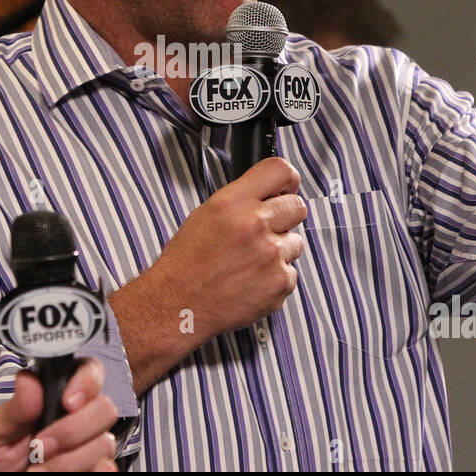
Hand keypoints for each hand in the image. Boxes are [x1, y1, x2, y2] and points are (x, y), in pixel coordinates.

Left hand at [0, 359, 118, 470]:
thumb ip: (13, 409)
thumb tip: (28, 380)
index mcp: (55, 398)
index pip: (89, 371)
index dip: (87, 381)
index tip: (67, 402)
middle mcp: (78, 420)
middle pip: (105, 408)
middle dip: (71, 430)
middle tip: (40, 445)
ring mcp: (88, 448)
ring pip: (104, 444)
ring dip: (68, 462)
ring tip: (37, 470)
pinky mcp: (93, 471)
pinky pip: (108, 470)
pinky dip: (86, 473)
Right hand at [108, 157, 306, 393]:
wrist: (177, 304)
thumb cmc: (187, 262)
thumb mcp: (205, 215)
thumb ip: (241, 201)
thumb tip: (271, 196)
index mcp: (233, 203)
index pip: (280, 171)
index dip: (286, 180)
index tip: (286, 189)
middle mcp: (255, 224)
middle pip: (297, 206)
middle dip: (285, 217)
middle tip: (267, 231)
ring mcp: (271, 255)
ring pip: (296, 242)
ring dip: (280, 251)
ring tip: (251, 262)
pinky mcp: (280, 283)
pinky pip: (291, 273)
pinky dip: (275, 278)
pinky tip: (251, 282)